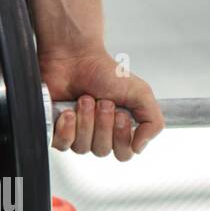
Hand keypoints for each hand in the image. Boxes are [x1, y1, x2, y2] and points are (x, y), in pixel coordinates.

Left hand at [42, 50, 163, 159]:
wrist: (75, 57)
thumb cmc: (104, 72)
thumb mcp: (141, 93)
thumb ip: (153, 122)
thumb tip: (139, 148)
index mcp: (118, 129)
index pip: (123, 153)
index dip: (121, 137)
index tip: (120, 114)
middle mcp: (97, 134)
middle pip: (102, 150)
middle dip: (102, 124)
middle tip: (102, 101)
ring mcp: (75, 132)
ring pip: (82, 148)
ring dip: (86, 121)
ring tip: (85, 100)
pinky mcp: (55, 129)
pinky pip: (62, 144)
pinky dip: (67, 129)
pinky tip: (69, 113)